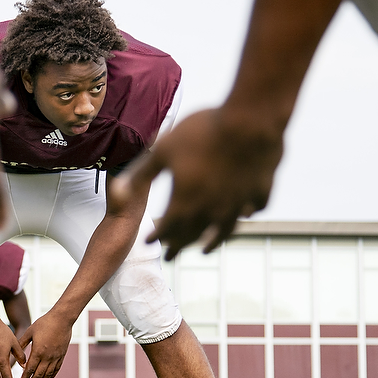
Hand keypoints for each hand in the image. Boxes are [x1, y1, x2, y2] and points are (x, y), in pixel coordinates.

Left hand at [18, 311, 72, 377]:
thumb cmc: (44, 323)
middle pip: (38, 375)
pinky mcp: (61, 355)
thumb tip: (15, 352)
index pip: (29, 369)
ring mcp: (56, 357)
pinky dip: (51, 376)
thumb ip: (22, 343)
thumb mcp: (30, 332)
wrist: (62, 319)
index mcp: (38, 351)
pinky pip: (56, 369)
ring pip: (48, 374)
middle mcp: (47, 357)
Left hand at [110, 107, 282, 259]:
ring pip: (223, 231)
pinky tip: (244, 216)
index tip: (150, 243)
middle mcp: (213, 211)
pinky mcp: (260, 191)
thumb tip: (117, 190)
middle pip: (193, 235)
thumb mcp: (164, 150)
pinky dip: (245, 216)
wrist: (250, 122)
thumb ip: (141, 173)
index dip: (157, 237)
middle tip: (171, 256)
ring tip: (206, 249)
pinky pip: (252, 210)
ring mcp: (239, 204)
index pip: (167, 228)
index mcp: (187, 203)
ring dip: (211, 242)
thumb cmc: (202, 132)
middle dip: (179, 246)